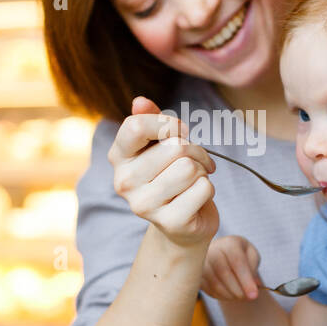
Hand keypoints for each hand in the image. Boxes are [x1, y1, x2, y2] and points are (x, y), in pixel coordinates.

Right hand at [108, 96, 218, 246]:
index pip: (136, 126)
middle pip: (175, 147)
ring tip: (194, 179)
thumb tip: (140, 101)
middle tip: (194, 162)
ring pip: (190, 168)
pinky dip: (208, 189)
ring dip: (202, 170)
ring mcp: (144, 205)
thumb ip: (151, 119)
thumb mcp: (160, 143)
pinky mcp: (169, 222)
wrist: (182, 223)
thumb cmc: (172, 174)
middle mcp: (124, 182)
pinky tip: (196, 197)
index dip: (168, 124)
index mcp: (118, 156)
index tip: (179, 133)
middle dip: (195, 150)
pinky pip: (203, 188)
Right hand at [201, 235, 261, 300]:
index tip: (254, 295)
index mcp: (229, 243)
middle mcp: (212, 249)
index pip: (237, 261)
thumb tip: (254, 285)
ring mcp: (201, 261)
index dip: (246, 280)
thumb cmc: (240, 254)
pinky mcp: (196, 274)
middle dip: (238, 290)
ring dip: (229, 295)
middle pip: (223, 272)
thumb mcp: (252, 257)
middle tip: (247, 298)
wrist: (221, 253)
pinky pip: (207, 289)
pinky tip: (229, 294)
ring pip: (214, 283)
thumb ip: (253, 269)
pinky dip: (220, 296)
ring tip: (239, 296)